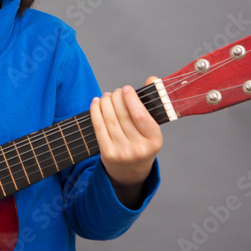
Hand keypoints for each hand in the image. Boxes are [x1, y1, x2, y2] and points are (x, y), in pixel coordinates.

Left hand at [88, 76, 163, 208]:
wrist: (130, 172)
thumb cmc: (142, 143)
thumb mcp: (152, 129)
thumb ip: (152, 104)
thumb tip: (151, 78)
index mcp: (154, 141)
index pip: (140, 116)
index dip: (131, 99)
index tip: (127, 89)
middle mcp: (139, 148)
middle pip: (123, 115)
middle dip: (117, 98)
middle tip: (117, 92)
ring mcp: (122, 152)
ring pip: (110, 119)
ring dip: (106, 102)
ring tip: (107, 96)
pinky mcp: (107, 153)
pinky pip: (99, 127)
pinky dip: (95, 112)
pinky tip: (96, 102)